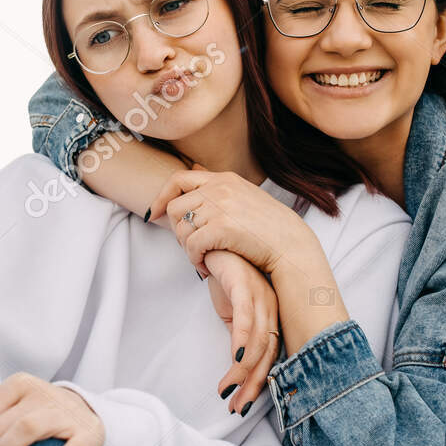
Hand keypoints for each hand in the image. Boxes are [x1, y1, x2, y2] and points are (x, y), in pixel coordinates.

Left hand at [149, 169, 314, 276]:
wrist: (292, 245)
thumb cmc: (271, 228)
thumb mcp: (245, 197)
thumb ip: (221, 191)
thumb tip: (195, 180)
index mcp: (224, 179)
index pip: (179, 179)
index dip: (161, 196)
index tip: (153, 213)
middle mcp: (219, 188)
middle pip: (174, 207)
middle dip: (177, 231)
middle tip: (190, 247)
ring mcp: (220, 207)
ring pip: (181, 229)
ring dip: (187, 249)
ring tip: (202, 259)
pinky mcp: (221, 228)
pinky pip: (191, 246)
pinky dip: (195, 260)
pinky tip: (206, 267)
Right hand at [202, 250, 281, 412]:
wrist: (211, 239)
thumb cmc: (223, 274)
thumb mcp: (231, 309)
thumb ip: (238, 332)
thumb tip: (237, 363)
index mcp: (269, 315)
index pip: (268, 356)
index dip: (257, 383)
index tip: (241, 405)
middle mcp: (270, 307)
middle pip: (267, 355)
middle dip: (253, 385)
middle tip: (237, 408)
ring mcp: (260, 295)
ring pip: (258, 343)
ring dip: (243, 372)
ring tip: (227, 392)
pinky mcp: (245, 284)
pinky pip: (246, 319)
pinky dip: (242, 342)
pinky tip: (235, 361)